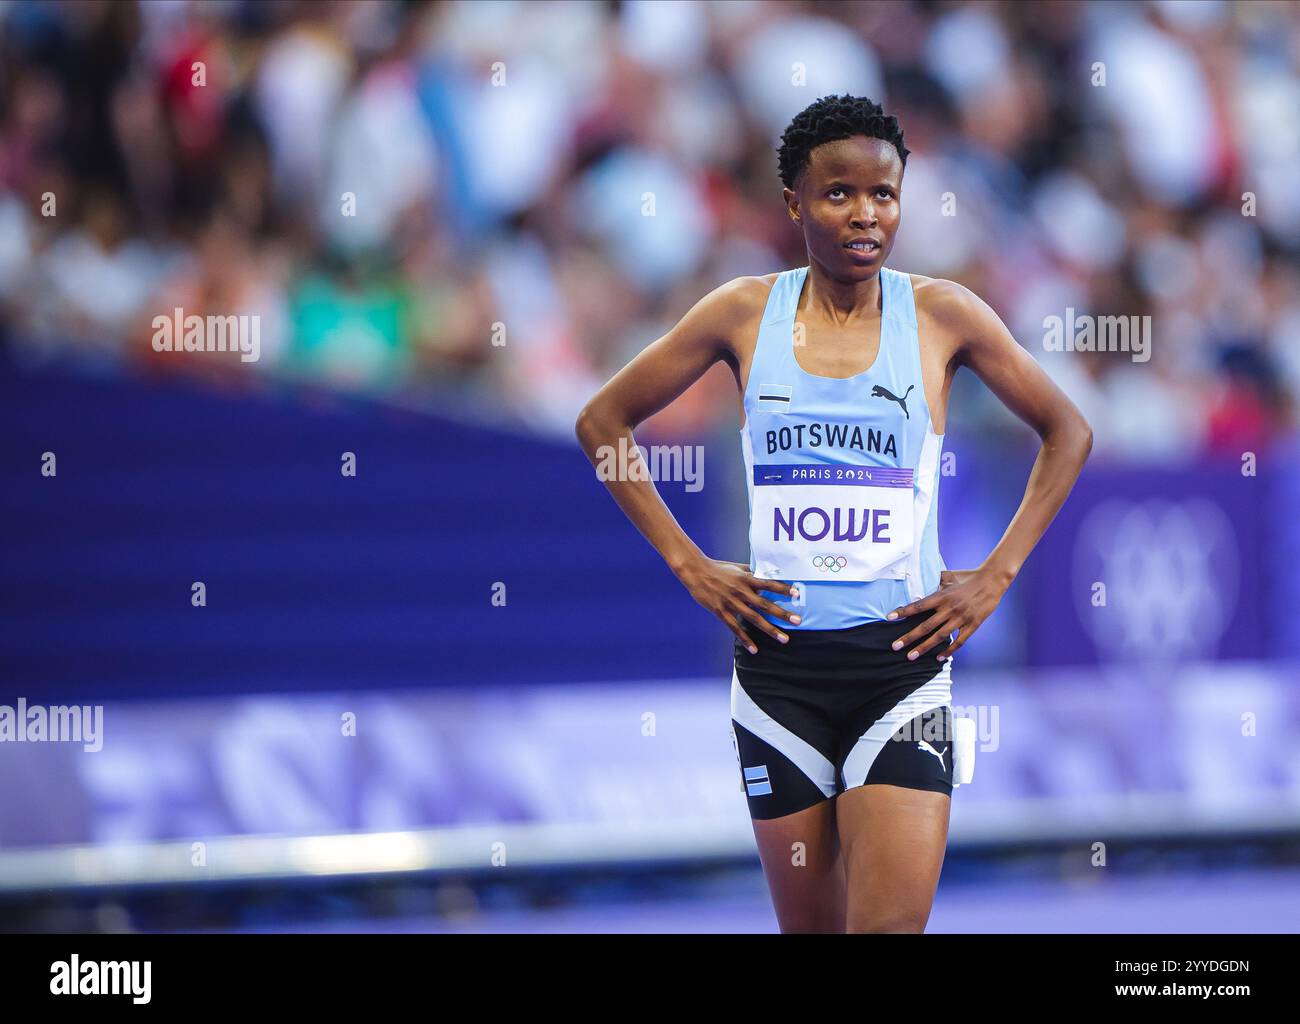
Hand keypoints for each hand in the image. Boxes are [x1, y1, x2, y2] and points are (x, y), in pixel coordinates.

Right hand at [675, 557, 800, 653]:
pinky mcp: (720, 612)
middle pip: (765, 604)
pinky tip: (755, 649)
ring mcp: (731, 603)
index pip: (768, 583)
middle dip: (782, 613)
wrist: (696, 572)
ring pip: (753, 619)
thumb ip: (752, 572)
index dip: (782, 589)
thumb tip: (767, 573)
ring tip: (784, 638)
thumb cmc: (718, 568)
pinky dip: (745, 639)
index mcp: (746, 578)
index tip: (797, 594)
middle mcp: (741, 591)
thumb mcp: (737, 567)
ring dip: (770, 629)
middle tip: (797, 621)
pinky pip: (735, 628)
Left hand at [886, 568, 1006, 661]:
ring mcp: (961, 618)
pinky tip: (938, 658)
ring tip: (911, 656)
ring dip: (924, 648)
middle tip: (895, 646)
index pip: (918, 606)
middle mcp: (949, 608)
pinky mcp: (973, 625)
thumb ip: (934, 580)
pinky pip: (959, 641)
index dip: (903, 611)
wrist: (992, 580)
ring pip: (939, 637)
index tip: (889, 617)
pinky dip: (949, 651)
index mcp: (942, 596)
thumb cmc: (969, 576)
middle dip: (909, 637)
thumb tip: (921, 578)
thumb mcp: (949, 576)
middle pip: (925, 626)